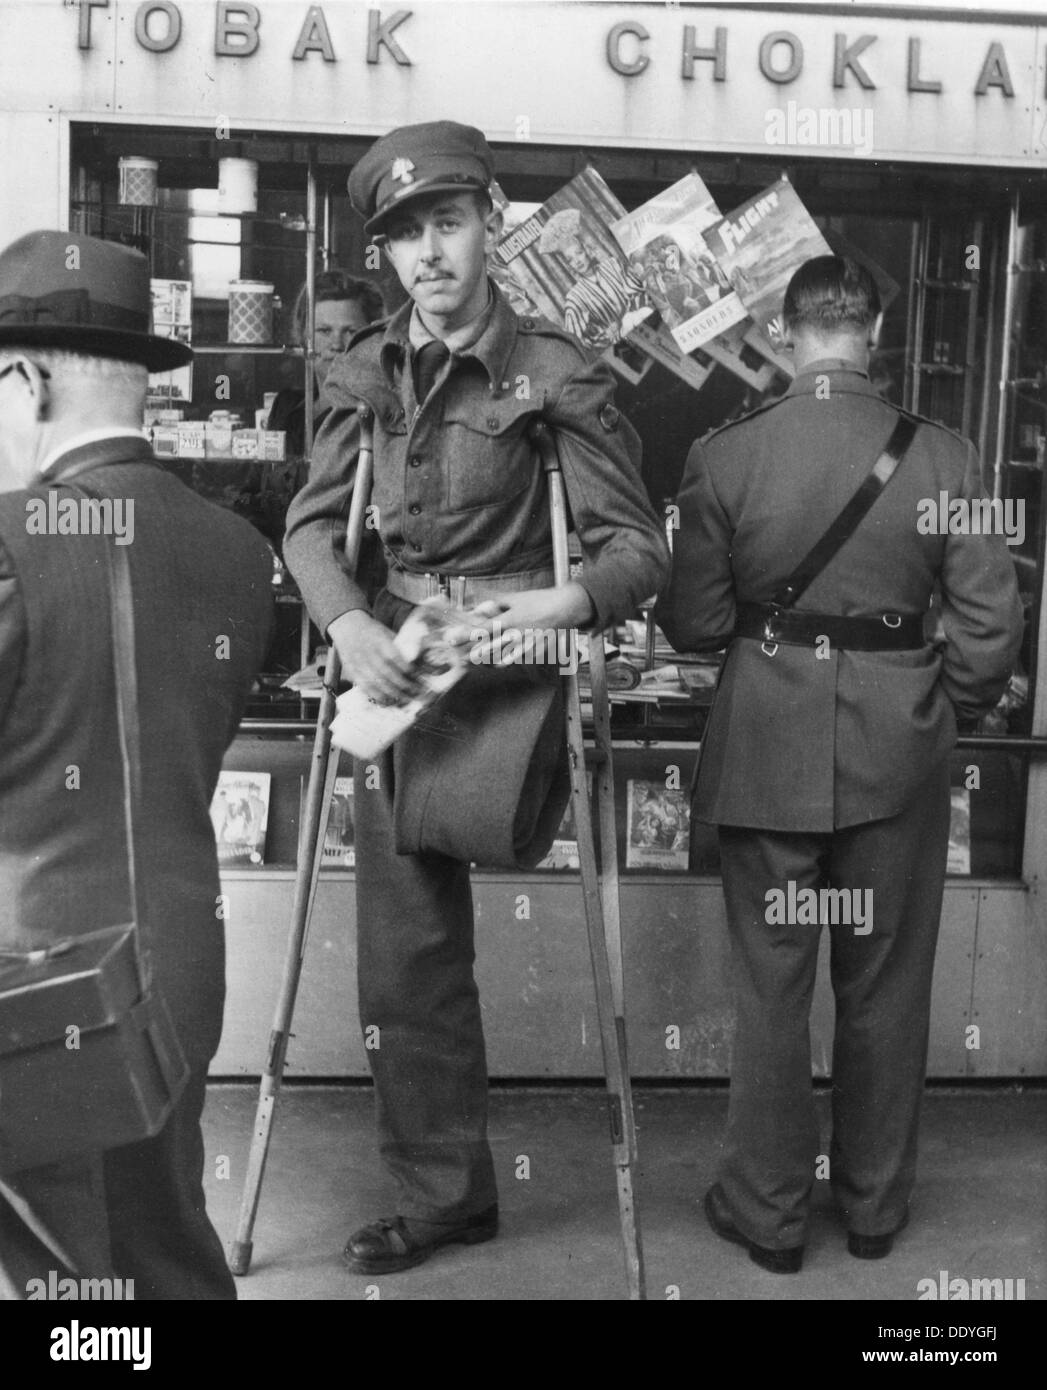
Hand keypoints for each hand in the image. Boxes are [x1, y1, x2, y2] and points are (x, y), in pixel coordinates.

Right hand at [327, 609, 422, 704]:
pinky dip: (376, 695)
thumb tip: (418, 661)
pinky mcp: (352, 671)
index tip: (417, 676)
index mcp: (379, 640)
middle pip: (386, 672)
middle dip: (402, 684)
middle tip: (415, 692)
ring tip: (404, 699)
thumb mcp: (387, 632)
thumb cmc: (372, 631)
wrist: (347, 626)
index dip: (406, 668)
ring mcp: (358, 663)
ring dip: (391, 693)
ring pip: (376, 682)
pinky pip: (364, 686)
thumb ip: (399, 646)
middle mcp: (368, 652)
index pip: (394, 656)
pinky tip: (387, 700)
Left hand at [461, 584, 594, 663]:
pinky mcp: (535, 652)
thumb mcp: (516, 597)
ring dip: (491, 660)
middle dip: (475, 654)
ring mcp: (526, 645)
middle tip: (465, 656)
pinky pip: (519, 660)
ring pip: (503, 659)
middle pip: (490, 648)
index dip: (465, 635)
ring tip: (481, 660)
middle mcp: (516, 634)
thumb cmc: (539, 600)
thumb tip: (478, 600)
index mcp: (509, 619)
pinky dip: (509, 660)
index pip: (482, 629)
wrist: (565, 608)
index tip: (452, 639)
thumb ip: (496, 600)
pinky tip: (503, 660)